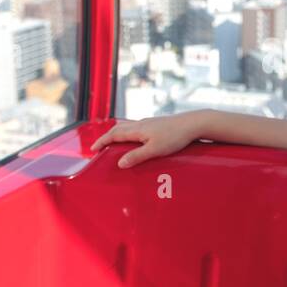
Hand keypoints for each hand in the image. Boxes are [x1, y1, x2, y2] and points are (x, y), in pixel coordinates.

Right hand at [90, 112, 207, 167]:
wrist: (193, 124)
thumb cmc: (175, 137)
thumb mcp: (154, 150)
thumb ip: (136, 156)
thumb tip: (120, 163)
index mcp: (137, 129)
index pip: (113, 135)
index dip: (102, 142)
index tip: (93, 149)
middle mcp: (141, 124)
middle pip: (118, 129)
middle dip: (107, 138)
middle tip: (99, 148)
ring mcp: (149, 123)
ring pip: (127, 128)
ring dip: (117, 135)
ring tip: (113, 145)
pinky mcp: (156, 125)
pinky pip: (136, 129)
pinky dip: (128, 134)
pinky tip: (134, 141)